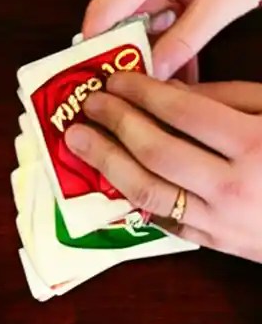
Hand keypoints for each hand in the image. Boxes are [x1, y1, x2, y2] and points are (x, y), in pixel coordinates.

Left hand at [64, 72, 261, 262]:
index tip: (114, 78)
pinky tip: (109, 175)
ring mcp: (223, 221)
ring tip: (78, 140)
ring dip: (105, 161)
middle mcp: (235, 186)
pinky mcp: (216, 245)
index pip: (184, 112)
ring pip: (147, 190)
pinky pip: (162, 220)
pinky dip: (131, 196)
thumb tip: (167, 88)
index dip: (143, 92)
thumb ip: (230, 98)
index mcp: (258, 144)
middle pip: (156, 150)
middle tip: (87, 103)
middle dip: (115, 122)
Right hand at [83, 0, 261, 79]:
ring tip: (160, 82)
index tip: (100, 83)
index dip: (95, 52)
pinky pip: (159, 10)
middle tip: (132, 89)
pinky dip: (167, 34)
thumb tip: (152, 75)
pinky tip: (180, 60)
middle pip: (116, 19)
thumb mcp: (220, 6)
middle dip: (124, 54)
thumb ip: (182, 44)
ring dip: (149, 47)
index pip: (99, 16)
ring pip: (139, 18)